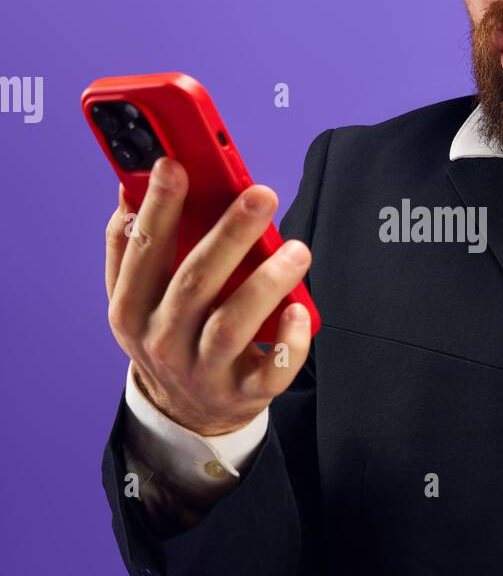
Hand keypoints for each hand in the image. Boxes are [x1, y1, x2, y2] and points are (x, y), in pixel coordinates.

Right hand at [105, 157, 312, 433]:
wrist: (186, 410)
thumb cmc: (167, 335)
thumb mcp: (137, 298)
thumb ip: (129, 246)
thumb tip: (129, 188)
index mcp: (132, 310)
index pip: (143, 252)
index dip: (158, 207)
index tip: (175, 165)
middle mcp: (163, 341)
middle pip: (195, 282)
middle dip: (228, 234)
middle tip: (260, 196)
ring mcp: (203, 370)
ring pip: (233, 323)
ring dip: (266, 281)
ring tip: (296, 249)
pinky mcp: (243, 393)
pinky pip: (270, 370)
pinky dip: (288, 342)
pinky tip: (299, 310)